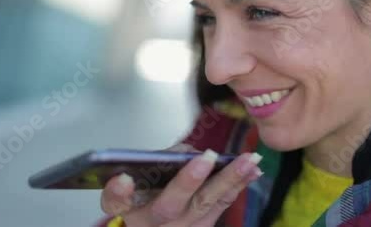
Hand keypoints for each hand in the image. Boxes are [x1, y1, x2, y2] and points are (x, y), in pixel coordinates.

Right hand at [100, 145, 262, 226]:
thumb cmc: (146, 201)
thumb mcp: (138, 186)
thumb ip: (156, 164)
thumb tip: (186, 150)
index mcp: (129, 210)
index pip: (116, 204)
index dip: (118, 192)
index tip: (124, 178)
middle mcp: (152, 223)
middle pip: (168, 205)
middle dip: (188, 180)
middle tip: (207, 156)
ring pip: (205, 205)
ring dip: (229, 179)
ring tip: (248, 159)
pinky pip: (222, 205)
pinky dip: (239, 185)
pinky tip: (254, 169)